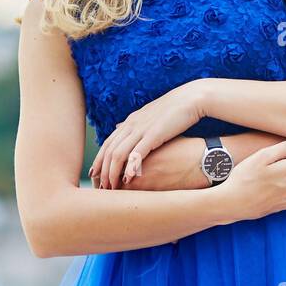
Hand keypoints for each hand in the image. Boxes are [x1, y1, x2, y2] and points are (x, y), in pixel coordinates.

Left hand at [90, 81, 206, 189]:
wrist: (191, 98)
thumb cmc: (173, 108)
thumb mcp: (148, 114)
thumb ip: (132, 123)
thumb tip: (118, 127)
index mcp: (130, 121)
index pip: (107, 143)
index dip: (99, 160)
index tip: (94, 175)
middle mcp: (131, 125)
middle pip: (109, 151)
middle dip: (103, 170)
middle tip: (100, 186)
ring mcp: (142, 129)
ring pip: (118, 154)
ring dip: (113, 172)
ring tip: (111, 187)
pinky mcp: (154, 134)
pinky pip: (138, 153)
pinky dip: (131, 166)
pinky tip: (128, 178)